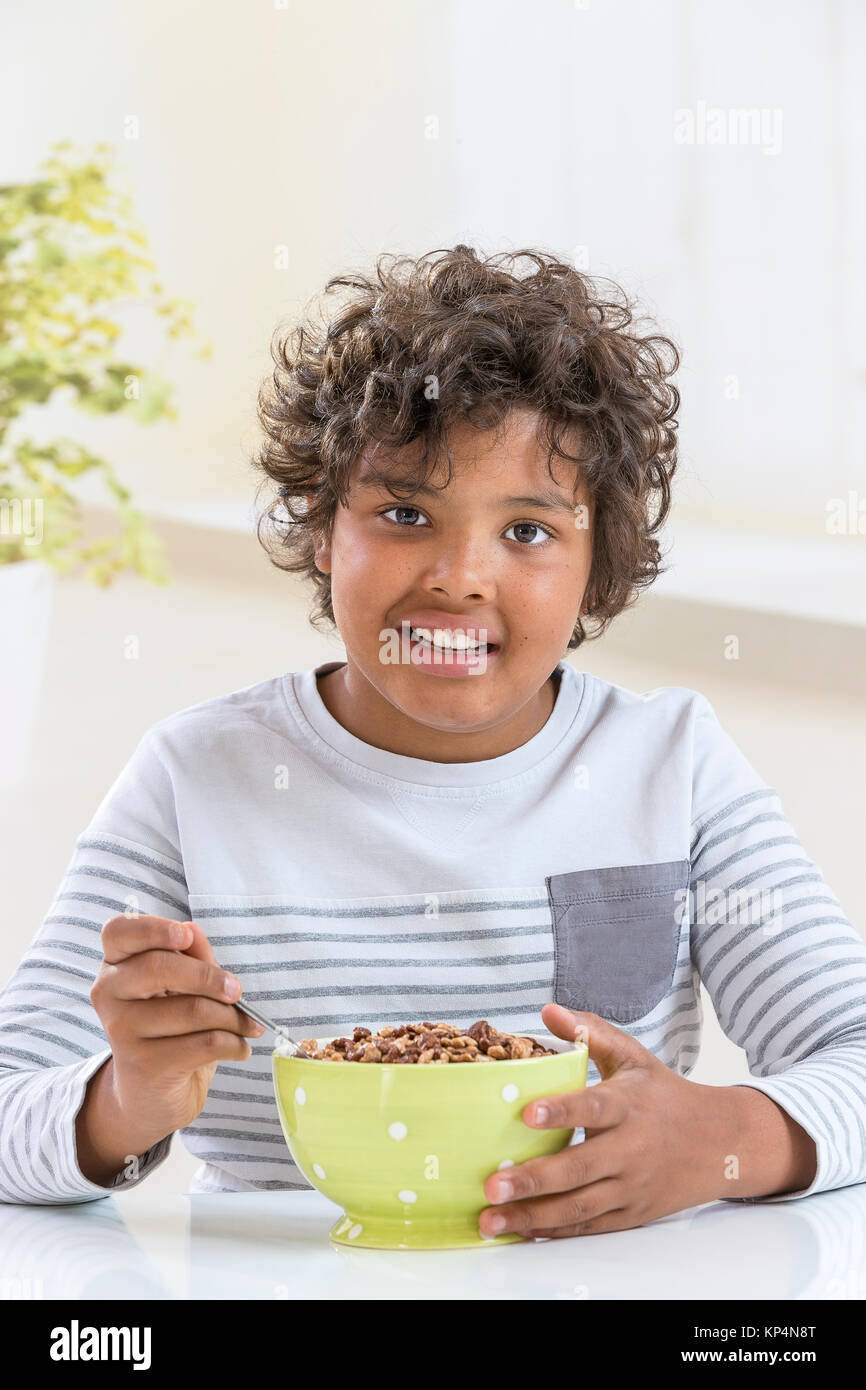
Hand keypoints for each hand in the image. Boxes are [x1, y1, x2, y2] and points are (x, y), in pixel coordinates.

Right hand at [85, 915, 263, 1156]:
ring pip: (193, 1009)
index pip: (118, 931)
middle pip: (160, 967)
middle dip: (211, 977)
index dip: (153, 928)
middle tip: (237, 991)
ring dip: (233, 1018)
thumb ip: (190, 956)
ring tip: (245, 1026)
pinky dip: (234, 1044)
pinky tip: (240, 1048)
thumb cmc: (170, 1029)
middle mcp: (109, 993)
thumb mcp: (182, 988)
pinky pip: (205, 1043)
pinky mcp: (143, 1066)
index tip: (185, 937)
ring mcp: (121, 1031)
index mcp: (115, 965)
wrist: (149, 1096)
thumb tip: (193, 930)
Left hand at [478, 1002, 727, 1238]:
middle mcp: (631, 1149)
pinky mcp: (631, 1213)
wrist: (721, 1144)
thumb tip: (547, 1010)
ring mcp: (631, 1186)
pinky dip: (555, 1231)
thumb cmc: (665, 1095)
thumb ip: (590, 1032)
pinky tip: (521, 1230)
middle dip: (534, 1179)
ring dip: (533, 1216)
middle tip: (491, 1186)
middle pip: (580, 1167)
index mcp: (629, 1105)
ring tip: (490, 1220)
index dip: (561, 1110)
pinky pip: (589, 1226)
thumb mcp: (634, 1057)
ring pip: (579, 1206)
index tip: (526, 1113)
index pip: (594, 1107)